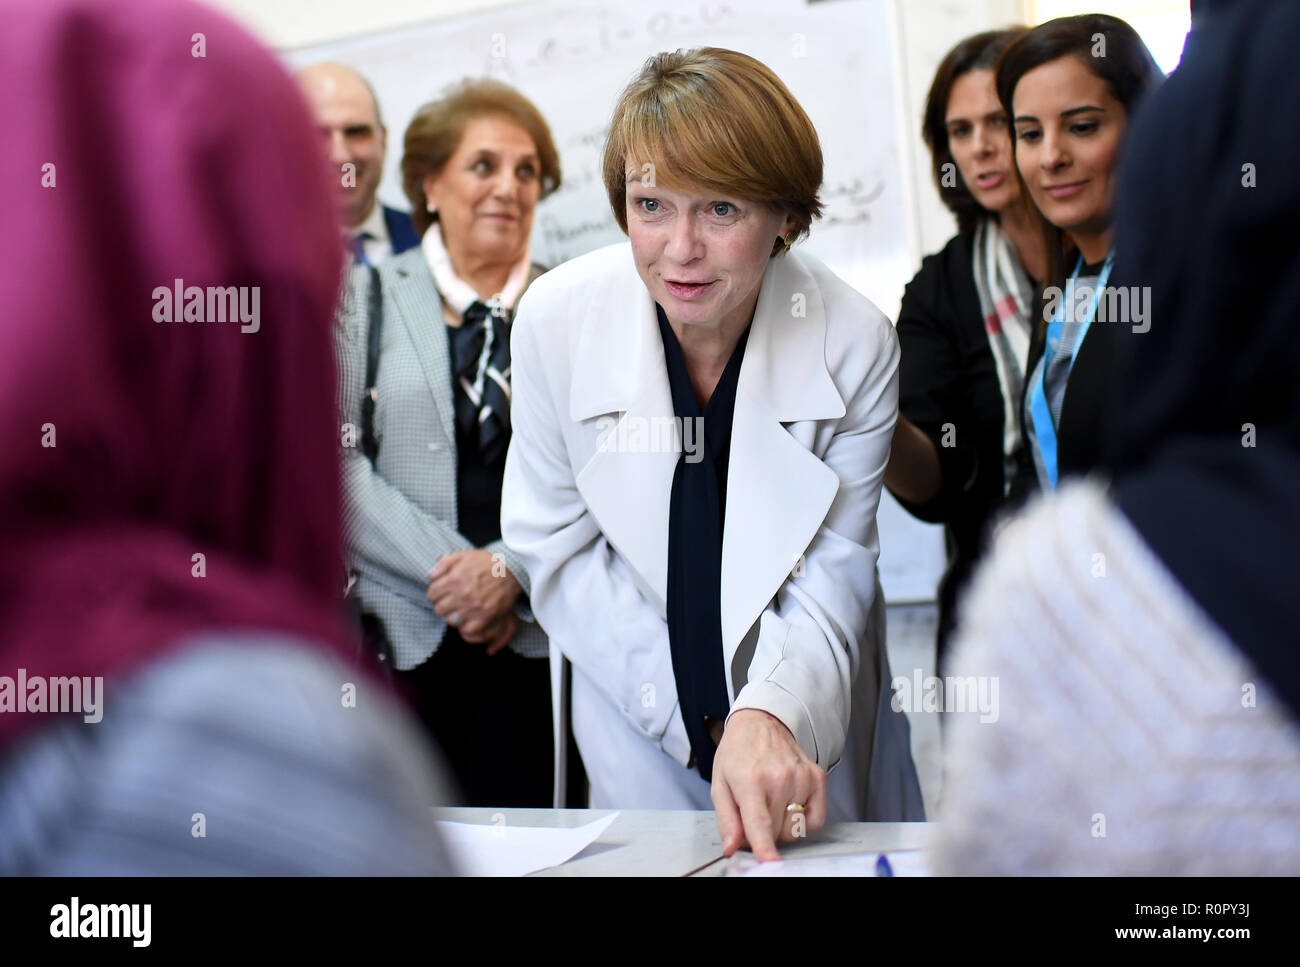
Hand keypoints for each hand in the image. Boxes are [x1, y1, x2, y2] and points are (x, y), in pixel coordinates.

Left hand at [427, 549, 520, 652]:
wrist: (513, 569)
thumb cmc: (487, 562)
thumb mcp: (463, 555)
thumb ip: (444, 563)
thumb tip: (431, 576)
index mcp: (454, 579)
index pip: (431, 594)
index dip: (436, 593)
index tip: (444, 592)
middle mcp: (462, 594)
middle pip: (439, 609)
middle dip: (444, 605)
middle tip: (453, 601)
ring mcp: (474, 607)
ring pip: (451, 621)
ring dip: (455, 616)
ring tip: (462, 609)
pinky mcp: (486, 617)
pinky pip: (467, 630)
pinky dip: (467, 627)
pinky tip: (470, 618)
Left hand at [710, 709, 826, 861]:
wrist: (760, 722)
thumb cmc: (738, 754)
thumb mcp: (720, 784)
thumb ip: (727, 820)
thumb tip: (732, 848)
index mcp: (750, 780)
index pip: (760, 822)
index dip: (764, 846)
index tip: (770, 861)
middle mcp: (779, 778)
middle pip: (776, 833)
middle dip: (764, 832)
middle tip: (755, 811)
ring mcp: (802, 777)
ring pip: (795, 829)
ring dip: (782, 826)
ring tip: (771, 803)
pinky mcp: (818, 777)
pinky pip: (815, 820)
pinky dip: (802, 820)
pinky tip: (789, 803)